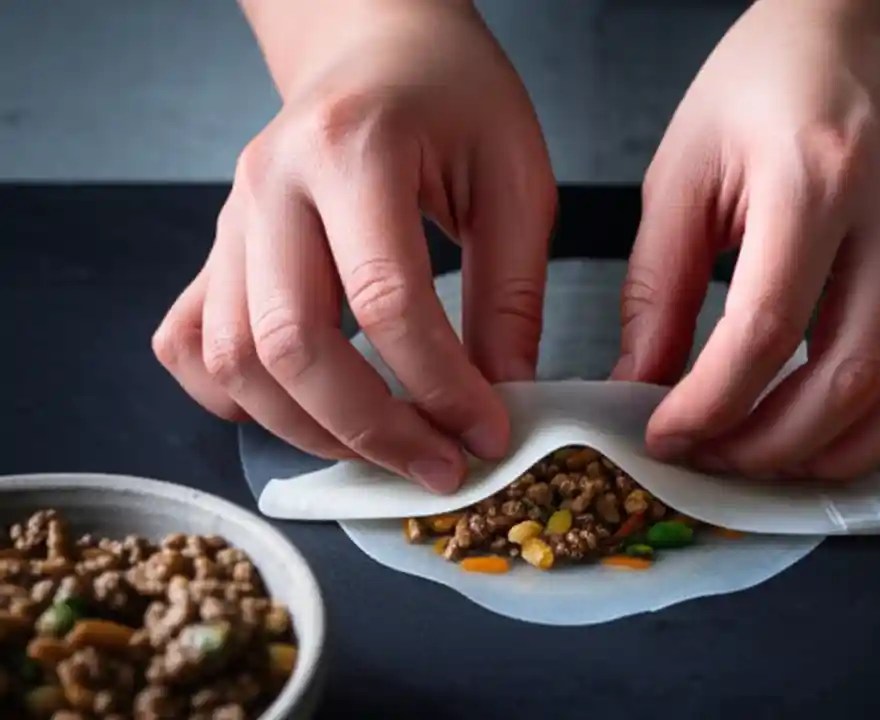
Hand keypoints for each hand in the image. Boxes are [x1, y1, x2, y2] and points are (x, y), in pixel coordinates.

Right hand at [152, 1, 555, 491]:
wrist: (377, 42)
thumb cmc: (455, 97)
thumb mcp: (516, 178)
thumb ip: (511, 293)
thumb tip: (504, 397)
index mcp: (353, 150)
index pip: (386, 300)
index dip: (441, 386)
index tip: (490, 433)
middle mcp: (272, 184)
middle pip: (291, 344)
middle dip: (371, 430)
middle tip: (441, 467)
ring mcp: (231, 217)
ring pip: (233, 358)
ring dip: (308, 430)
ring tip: (386, 454)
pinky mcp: (216, 247)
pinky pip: (191, 343)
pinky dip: (235, 399)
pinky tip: (302, 413)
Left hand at [613, 0, 879, 479]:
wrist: (871, 32)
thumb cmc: (770, 83)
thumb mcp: (685, 169)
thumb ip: (657, 285)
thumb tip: (643, 384)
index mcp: (813, 176)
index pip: (764, 329)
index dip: (711, 406)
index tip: (671, 436)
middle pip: (852, 376)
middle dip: (775, 446)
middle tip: (722, 459)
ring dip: (851, 454)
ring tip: (786, 459)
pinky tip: (871, 429)